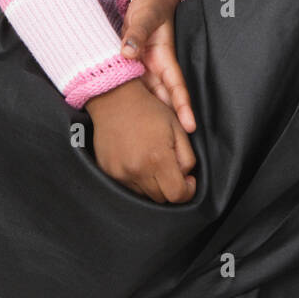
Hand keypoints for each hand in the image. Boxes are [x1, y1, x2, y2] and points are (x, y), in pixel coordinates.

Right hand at [85, 77, 196, 203]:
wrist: (114, 98)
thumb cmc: (148, 109)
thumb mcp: (177, 127)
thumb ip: (187, 157)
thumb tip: (186, 177)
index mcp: (158, 158)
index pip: (178, 194)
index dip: (188, 191)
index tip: (188, 181)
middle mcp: (137, 170)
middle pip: (161, 199)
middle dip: (170, 187)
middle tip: (171, 167)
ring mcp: (120, 173)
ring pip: (145, 195)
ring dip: (153, 184)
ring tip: (152, 160)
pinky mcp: (109, 172)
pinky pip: (128, 187)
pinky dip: (137, 179)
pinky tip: (137, 159)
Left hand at [120, 0, 195, 132]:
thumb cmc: (150, 4)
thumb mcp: (145, 15)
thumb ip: (136, 32)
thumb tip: (128, 51)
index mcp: (166, 58)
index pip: (177, 88)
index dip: (184, 107)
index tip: (191, 127)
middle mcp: (157, 68)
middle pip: (163, 100)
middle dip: (168, 122)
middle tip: (171, 146)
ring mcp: (145, 69)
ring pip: (148, 98)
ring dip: (149, 115)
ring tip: (148, 141)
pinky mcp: (133, 67)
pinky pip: (134, 88)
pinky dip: (132, 102)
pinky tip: (126, 119)